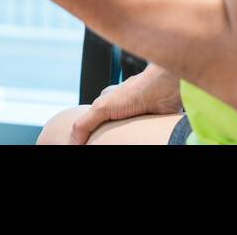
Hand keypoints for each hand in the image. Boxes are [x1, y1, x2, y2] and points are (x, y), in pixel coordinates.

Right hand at [67, 64, 182, 144]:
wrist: (163, 91)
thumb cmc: (134, 92)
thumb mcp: (101, 107)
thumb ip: (84, 124)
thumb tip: (73, 142)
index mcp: (107, 101)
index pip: (93, 120)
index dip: (88, 133)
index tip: (84, 145)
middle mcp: (121, 108)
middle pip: (109, 128)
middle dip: (106, 138)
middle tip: (104, 146)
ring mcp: (136, 116)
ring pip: (126, 133)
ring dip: (124, 140)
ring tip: (122, 145)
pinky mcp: (149, 123)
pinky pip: (141, 136)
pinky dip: (138, 141)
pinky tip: (136, 144)